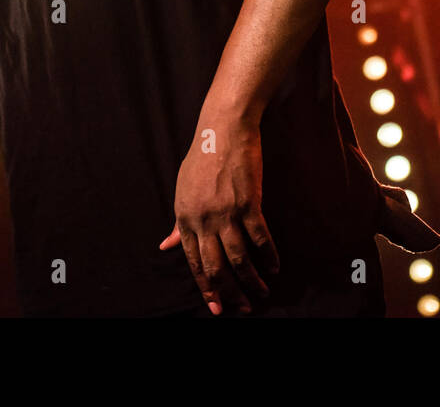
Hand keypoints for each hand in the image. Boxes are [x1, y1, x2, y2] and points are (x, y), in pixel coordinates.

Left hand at [159, 116, 279, 314]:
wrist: (223, 130)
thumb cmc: (202, 159)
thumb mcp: (182, 190)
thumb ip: (178, 223)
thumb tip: (166, 246)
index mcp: (184, 218)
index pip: (194, 262)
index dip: (206, 287)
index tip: (216, 307)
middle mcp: (203, 220)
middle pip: (216, 267)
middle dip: (229, 293)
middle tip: (242, 309)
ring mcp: (226, 213)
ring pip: (239, 258)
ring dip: (251, 281)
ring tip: (261, 292)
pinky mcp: (248, 203)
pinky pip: (260, 238)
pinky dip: (269, 256)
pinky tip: (274, 267)